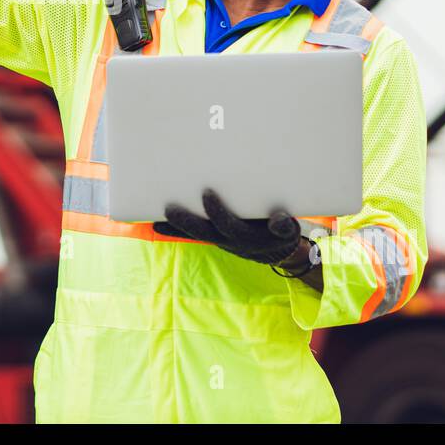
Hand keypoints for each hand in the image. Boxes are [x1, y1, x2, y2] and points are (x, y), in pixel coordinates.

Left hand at [154, 188, 311, 271]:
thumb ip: (285, 225)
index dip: (216, 212)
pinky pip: (190, 235)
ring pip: (193, 234)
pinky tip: (156, 225)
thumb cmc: (280, 233)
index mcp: (246, 237)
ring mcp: (218, 240)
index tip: (207, 194)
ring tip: (156, 216)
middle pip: (203, 233)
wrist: (275, 250)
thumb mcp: (289, 230)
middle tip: (169, 207)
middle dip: (186, 220)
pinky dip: (172, 231)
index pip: (227, 226)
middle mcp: (228, 241)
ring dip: (175, 227)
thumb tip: (280, 221)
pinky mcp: (212, 237)